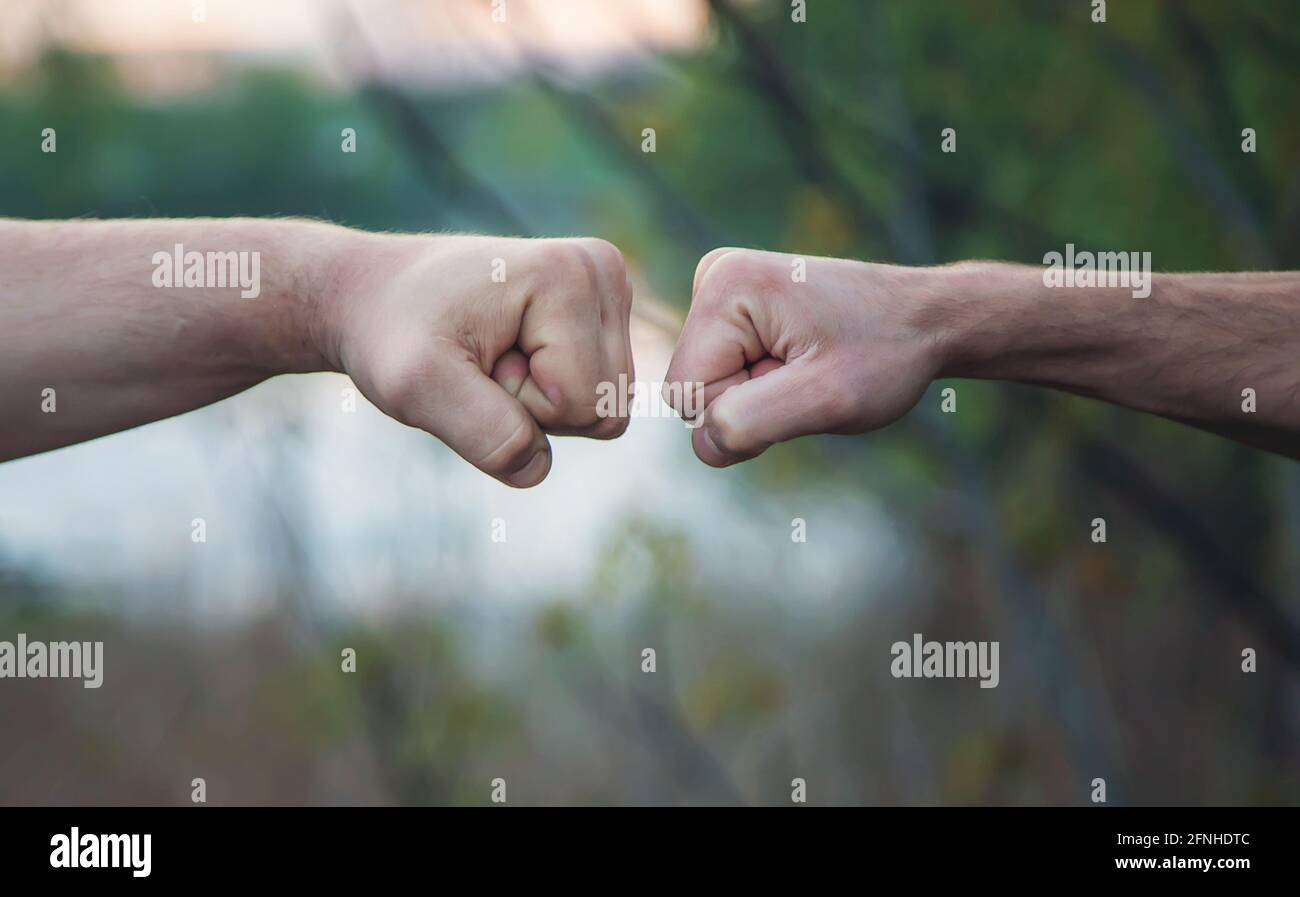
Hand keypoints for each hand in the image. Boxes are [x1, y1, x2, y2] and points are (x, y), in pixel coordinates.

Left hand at [319, 234, 633, 486]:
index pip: (584, 404)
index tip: (473, 361)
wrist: (376, 296)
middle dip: (536, 407)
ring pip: (605, 407)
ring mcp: (607, 291)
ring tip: (490, 358)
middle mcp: (602, 272)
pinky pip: (598, 396)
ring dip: (541, 404)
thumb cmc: (391, 333)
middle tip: (480, 363)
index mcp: (572, 275)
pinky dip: (549, 395)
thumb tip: (538, 467)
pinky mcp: (599, 313)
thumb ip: (484, 432)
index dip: (521, 405)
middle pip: (606, 408)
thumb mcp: (417, 386)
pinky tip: (510, 356)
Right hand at [663, 248, 942, 466]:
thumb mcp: (826, 398)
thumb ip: (751, 423)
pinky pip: (724, 372)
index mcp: (723, 287)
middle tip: (810, 377)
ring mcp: (723, 289)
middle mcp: (713, 276)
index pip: (686, 394)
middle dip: (750, 402)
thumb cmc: (886, 354)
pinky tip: (804, 360)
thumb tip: (703, 443)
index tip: (800, 384)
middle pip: (692, 388)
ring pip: (709, 385)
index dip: (741, 413)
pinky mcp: (736, 306)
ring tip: (811, 366)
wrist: (928, 320)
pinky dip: (764, 383)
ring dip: (760, 396)